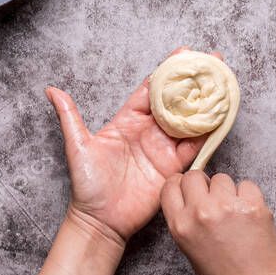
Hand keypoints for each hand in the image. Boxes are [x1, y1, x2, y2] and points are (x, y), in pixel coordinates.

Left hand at [46, 51, 217, 246]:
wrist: (101, 221)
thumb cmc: (87, 185)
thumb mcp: (78, 145)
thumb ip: (69, 116)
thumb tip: (51, 89)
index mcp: (129, 120)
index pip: (152, 89)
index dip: (168, 71)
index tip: (184, 53)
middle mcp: (150, 130)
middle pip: (177, 100)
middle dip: (194, 81)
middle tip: (213, 61)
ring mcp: (164, 148)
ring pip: (190, 119)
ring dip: (206, 102)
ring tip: (224, 83)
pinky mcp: (174, 167)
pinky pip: (195, 145)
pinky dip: (209, 131)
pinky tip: (222, 115)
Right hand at [160, 171, 275, 274]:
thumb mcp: (190, 251)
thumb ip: (187, 222)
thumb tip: (192, 198)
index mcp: (181, 226)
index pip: (170, 186)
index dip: (180, 186)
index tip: (188, 189)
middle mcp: (201, 212)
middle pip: (194, 176)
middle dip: (202, 185)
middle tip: (213, 199)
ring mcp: (228, 206)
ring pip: (222, 178)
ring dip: (227, 191)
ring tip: (234, 214)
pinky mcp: (253, 205)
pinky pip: (247, 185)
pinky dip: (248, 196)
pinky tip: (249, 215)